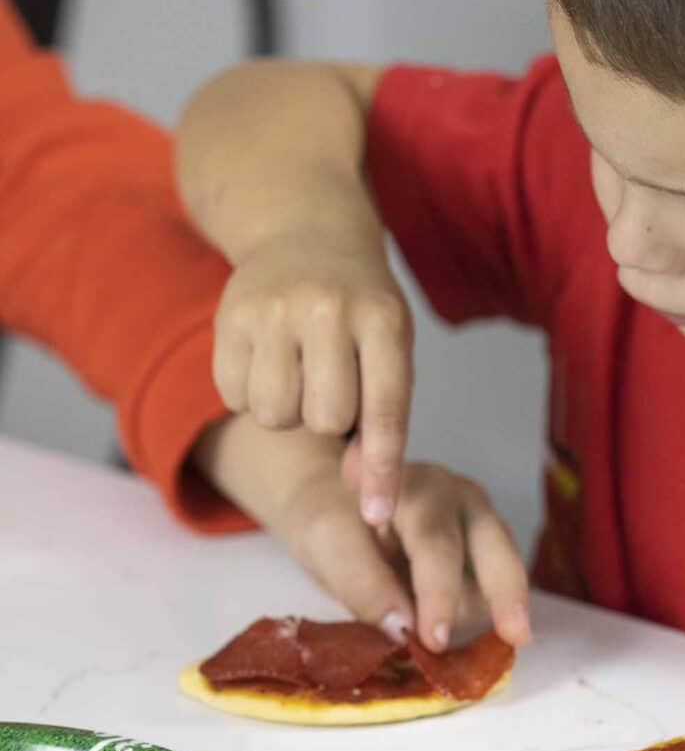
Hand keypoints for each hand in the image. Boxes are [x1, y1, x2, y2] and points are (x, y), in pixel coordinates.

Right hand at [213, 233, 412, 526]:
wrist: (305, 234)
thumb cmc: (360, 312)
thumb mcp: (389, 350)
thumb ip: (381, 417)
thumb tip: (358, 488)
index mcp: (384, 321)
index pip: (386, 411)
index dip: (382, 470)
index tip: (377, 516)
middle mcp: (330, 309)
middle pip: (325, 420)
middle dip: (326, 418)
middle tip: (327, 383)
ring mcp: (276, 308)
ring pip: (275, 415)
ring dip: (286, 409)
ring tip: (296, 371)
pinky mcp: (230, 315)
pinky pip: (234, 397)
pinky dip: (249, 393)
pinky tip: (266, 359)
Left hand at [281, 450, 530, 650]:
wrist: (334, 501)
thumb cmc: (332, 521)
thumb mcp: (328, 544)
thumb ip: (362, 582)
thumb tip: (403, 628)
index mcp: (417, 487)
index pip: (434, 544)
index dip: (438, 594)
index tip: (435, 639)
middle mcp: (460, 499)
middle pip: (494, 551)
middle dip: (505, 596)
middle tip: (515, 636)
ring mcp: (481, 523)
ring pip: (500, 576)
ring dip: (483, 613)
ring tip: (436, 637)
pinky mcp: (487, 551)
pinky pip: (496, 590)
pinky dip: (482, 617)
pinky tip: (453, 631)